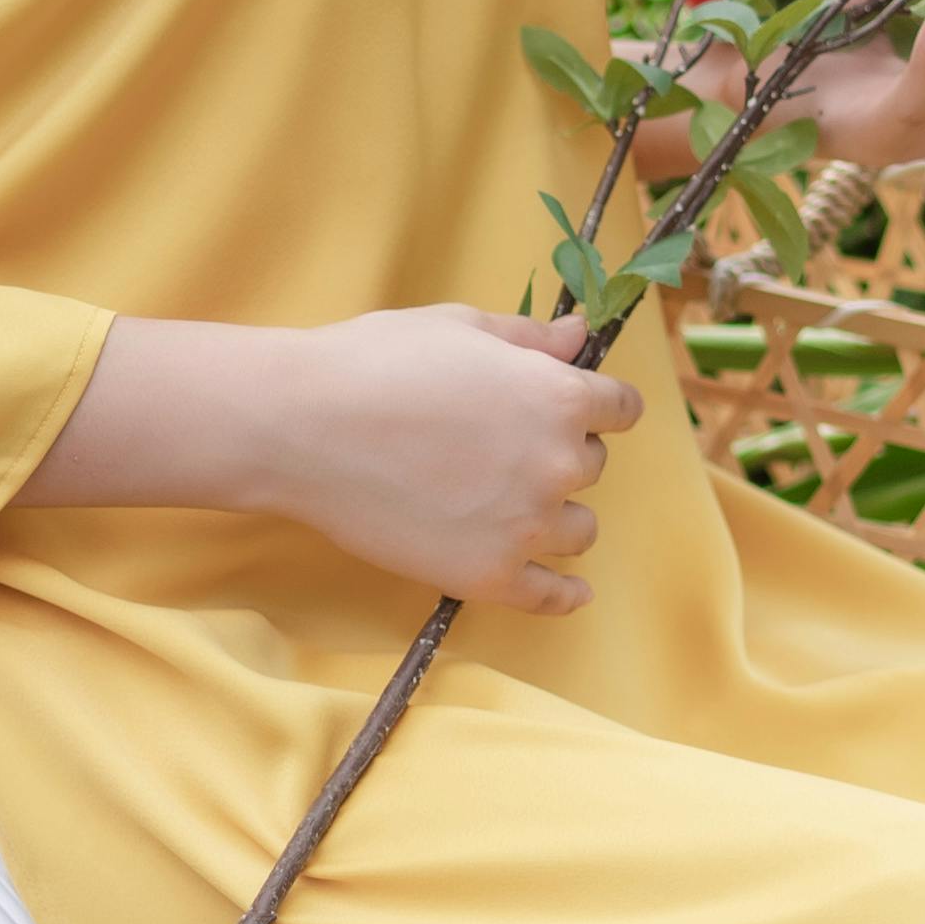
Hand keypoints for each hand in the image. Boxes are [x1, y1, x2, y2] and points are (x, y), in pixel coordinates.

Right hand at [265, 303, 645, 615]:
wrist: (304, 427)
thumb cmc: (376, 362)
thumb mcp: (460, 326)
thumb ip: (530, 339)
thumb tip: (578, 338)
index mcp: (558, 396)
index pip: (620, 409)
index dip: (597, 405)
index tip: (580, 409)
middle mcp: (557, 463)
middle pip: (591, 466)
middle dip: (559, 453)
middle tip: (503, 447)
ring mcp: (526, 526)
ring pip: (578, 530)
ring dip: (556, 515)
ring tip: (511, 506)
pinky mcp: (489, 575)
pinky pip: (551, 596)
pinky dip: (564, 594)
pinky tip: (571, 592)